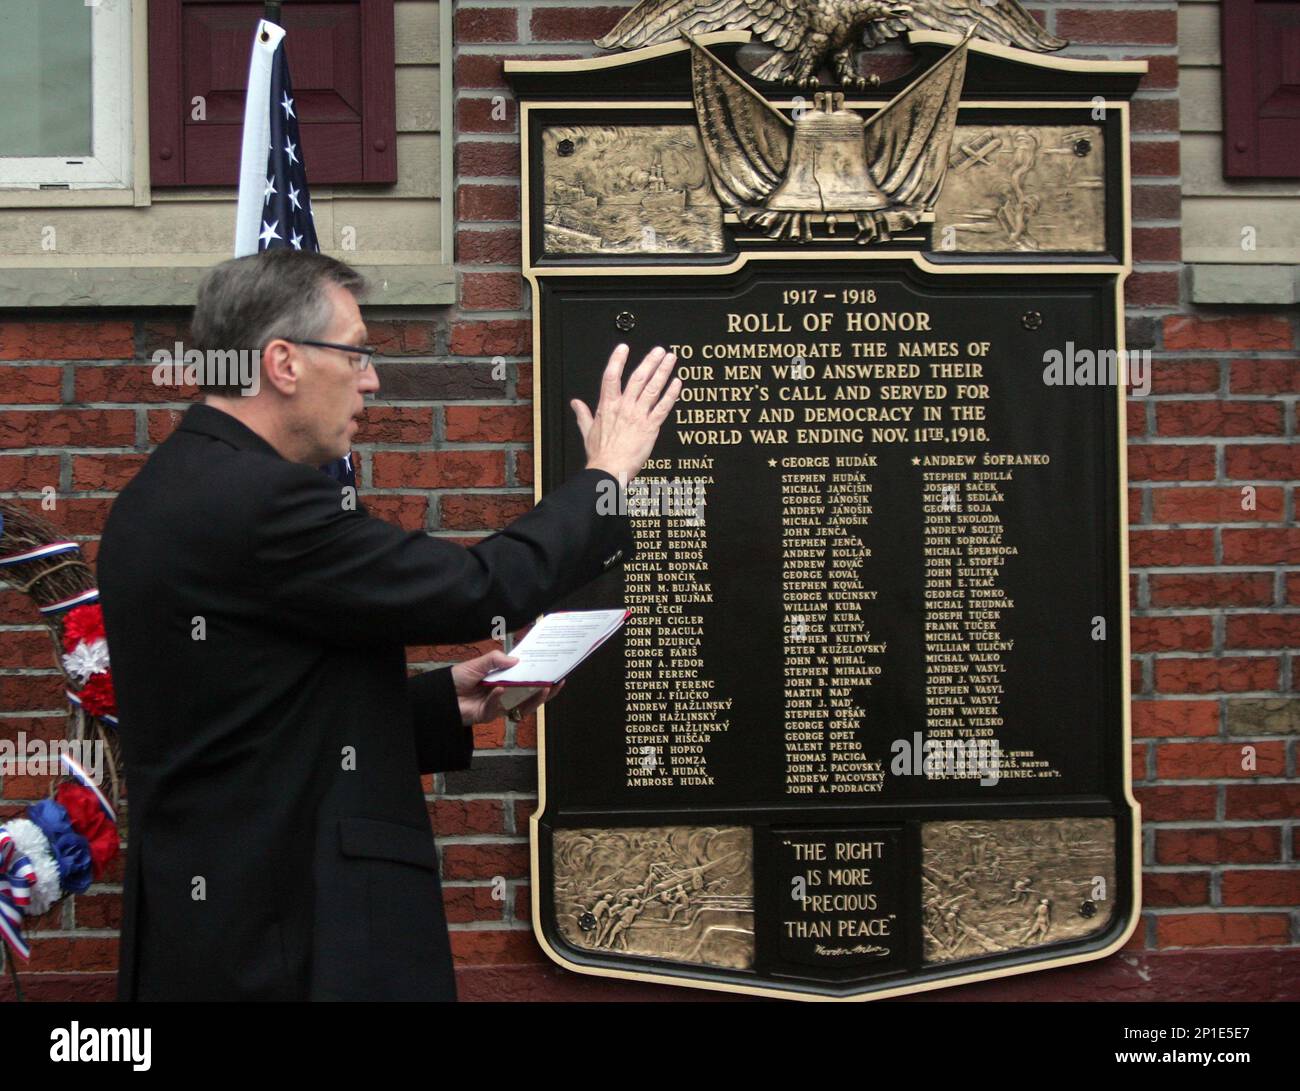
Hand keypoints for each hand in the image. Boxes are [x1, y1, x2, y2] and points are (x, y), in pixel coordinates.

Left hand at [451, 649, 563, 725]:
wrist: (440, 696)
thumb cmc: (457, 678)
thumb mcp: (478, 663)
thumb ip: (496, 659)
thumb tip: (516, 660)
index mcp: (505, 679)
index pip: (527, 678)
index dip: (541, 676)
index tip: (555, 671)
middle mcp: (506, 693)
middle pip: (531, 696)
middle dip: (546, 691)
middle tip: (555, 683)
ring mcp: (499, 705)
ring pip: (522, 706)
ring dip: (533, 698)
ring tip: (541, 688)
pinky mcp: (489, 715)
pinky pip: (499, 708)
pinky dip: (500, 698)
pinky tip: (500, 689)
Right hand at [570, 343, 680, 482]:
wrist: (609, 469)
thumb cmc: (599, 454)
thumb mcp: (587, 431)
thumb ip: (583, 414)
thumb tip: (575, 403)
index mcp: (607, 406)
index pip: (611, 376)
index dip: (617, 360)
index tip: (623, 347)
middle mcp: (624, 407)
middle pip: (638, 378)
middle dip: (649, 362)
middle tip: (658, 350)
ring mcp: (638, 416)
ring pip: (653, 388)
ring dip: (662, 371)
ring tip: (670, 358)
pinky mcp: (650, 427)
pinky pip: (663, 407)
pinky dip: (671, 394)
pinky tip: (677, 383)